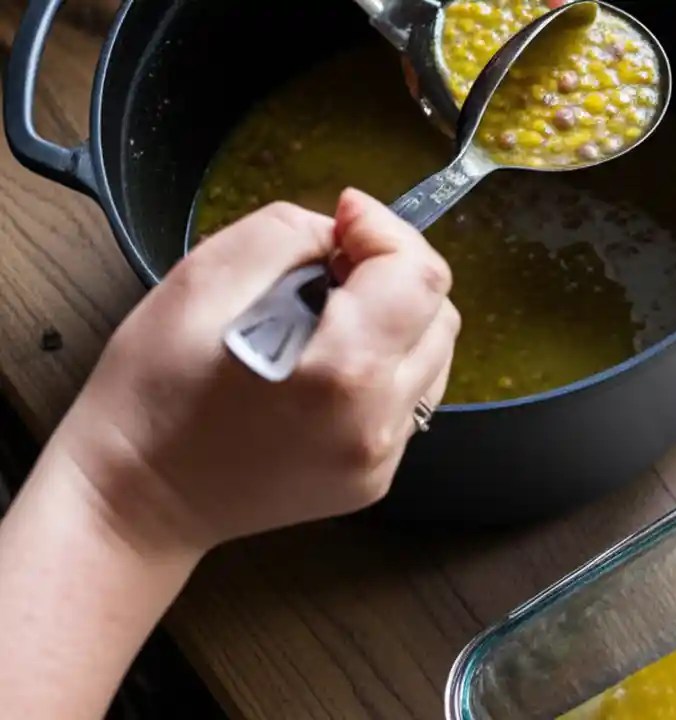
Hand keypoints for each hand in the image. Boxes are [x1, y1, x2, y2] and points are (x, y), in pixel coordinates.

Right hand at [44, 189, 458, 555]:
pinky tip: (326, 365)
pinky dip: (384, 366)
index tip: (344, 217)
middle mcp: (379, 422)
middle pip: (440, 315)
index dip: (386, 230)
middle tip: (333, 265)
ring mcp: (382, 458)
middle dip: (396, 273)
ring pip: (434, 358)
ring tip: (330, 315)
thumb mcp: (202, 281)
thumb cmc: (153, 392)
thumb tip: (346, 233)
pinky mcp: (376, 478)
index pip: (419, 276)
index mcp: (343, 371)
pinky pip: (409, 400)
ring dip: (398, 320)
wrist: (137, 499)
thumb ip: (288, 235)